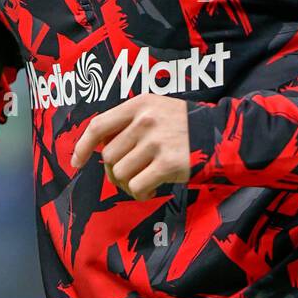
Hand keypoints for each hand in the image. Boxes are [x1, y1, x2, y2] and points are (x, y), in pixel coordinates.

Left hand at [70, 95, 190, 199]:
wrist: (220, 134)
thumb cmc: (184, 125)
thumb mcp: (157, 109)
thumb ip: (130, 122)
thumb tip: (100, 149)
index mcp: (139, 104)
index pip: (98, 125)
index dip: (83, 146)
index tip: (77, 162)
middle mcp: (145, 120)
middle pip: (109, 156)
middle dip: (115, 172)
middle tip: (130, 175)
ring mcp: (156, 142)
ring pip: (121, 173)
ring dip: (128, 184)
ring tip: (144, 181)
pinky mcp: (167, 163)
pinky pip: (137, 186)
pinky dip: (140, 193)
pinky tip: (150, 190)